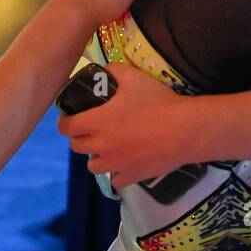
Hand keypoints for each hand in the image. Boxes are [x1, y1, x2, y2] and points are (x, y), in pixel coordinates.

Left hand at [57, 63, 193, 188]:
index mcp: (95, 122)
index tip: (71, 116)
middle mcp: (100, 146)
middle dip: (80, 136)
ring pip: (92, 166)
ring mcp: (115, 164)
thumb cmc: (157, 101)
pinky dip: (116, 173)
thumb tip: (104, 70)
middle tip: (92, 128)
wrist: (185, 129)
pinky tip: (124, 163)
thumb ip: (113, 71)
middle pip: (76, 147)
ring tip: (108, 147)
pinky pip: (114, 180)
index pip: (66, 127)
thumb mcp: (133, 77)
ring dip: (96, 156)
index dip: (65, 121)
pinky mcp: (131, 177)